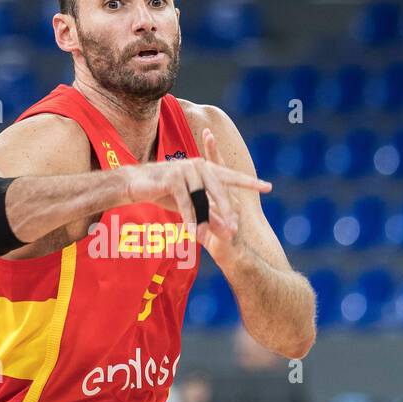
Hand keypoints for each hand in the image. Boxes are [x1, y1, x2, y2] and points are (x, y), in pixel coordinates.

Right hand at [124, 129, 270, 247]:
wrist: (133, 184)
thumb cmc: (162, 191)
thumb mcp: (190, 202)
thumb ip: (208, 210)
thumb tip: (228, 225)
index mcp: (204, 167)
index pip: (230, 175)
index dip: (248, 181)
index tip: (268, 187)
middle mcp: (197, 165)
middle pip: (219, 189)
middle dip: (227, 211)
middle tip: (236, 228)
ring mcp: (185, 170)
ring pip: (203, 199)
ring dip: (205, 219)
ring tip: (210, 236)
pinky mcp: (173, 178)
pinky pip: (186, 203)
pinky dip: (190, 219)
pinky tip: (192, 232)